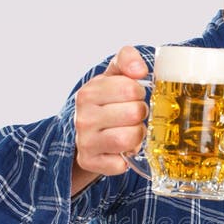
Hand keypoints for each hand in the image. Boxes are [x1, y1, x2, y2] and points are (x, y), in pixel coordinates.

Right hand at [74, 46, 148, 177]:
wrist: (88, 132)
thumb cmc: (107, 101)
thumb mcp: (114, 75)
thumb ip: (127, 59)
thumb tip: (139, 70)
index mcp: (89, 93)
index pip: (131, 89)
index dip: (138, 93)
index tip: (132, 96)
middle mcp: (83, 118)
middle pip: (134, 114)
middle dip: (140, 115)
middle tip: (133, 116)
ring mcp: (85, 142)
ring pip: (128, 139)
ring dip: (137, 136)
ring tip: (130, 131)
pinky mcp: (89, 162)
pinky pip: (120, 164)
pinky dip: (127, 159)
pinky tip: (121, 151)